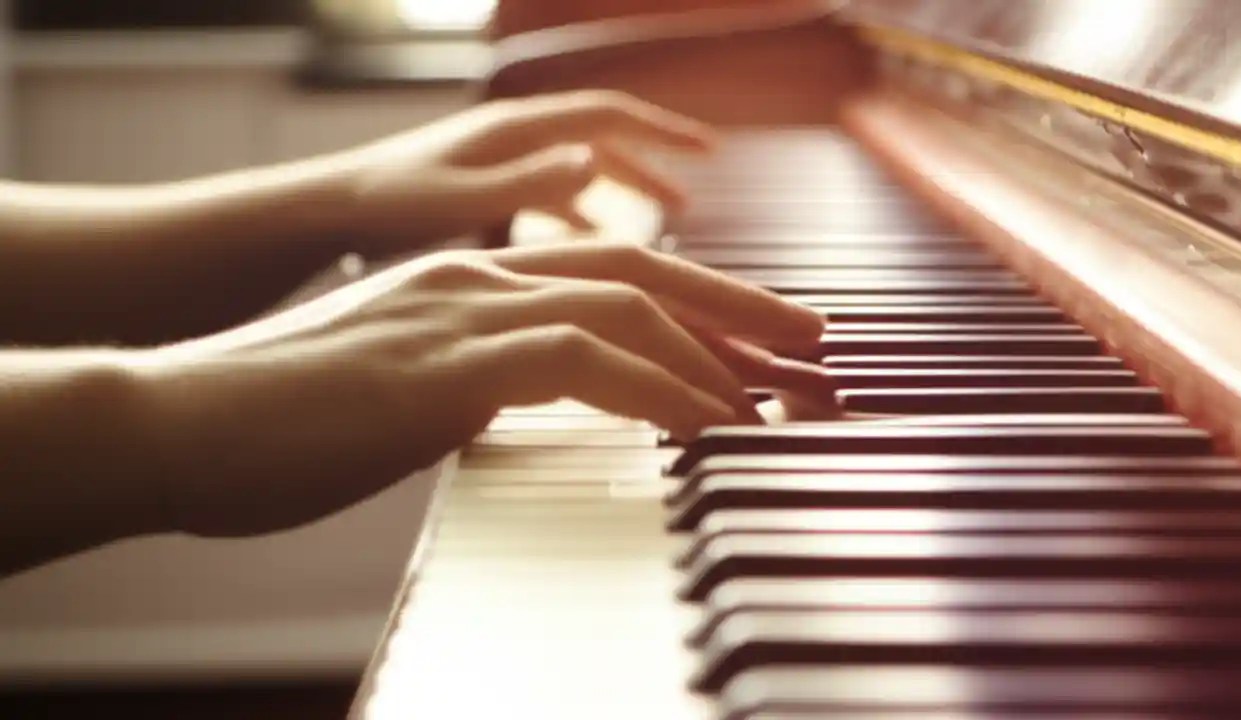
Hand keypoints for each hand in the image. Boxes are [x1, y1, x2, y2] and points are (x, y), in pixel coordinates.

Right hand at [128, 243, 829, 535]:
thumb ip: (470, 386)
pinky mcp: (446, 361)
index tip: (757, 341)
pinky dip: (658, 388)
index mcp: (470, 279)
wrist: (179, 422)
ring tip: (779, 394)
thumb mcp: (402, 393)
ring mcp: (462, 309)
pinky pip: (583, 360)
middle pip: (641, 270)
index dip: (696, 300)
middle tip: (812, 340)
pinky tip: (705, 421)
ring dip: (715, 351)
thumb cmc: (284, 420)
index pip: (610, 274)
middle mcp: (478, 276)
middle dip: (738, 304)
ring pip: (626, 305)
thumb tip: (523, 410)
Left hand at [327, 90, 715, 251]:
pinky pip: (550, 194)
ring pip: (579, 167)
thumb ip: (527, 185)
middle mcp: (513, 138)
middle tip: (697, 191)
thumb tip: (593, 164)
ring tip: (664, 218)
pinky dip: (583, 214)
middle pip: (602, 139)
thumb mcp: (459, 199)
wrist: (323, 212)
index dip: (663, 133)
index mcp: (515, 130)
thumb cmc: (384, 206)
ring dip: (624, 187)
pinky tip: (594, 247)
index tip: (710, 153)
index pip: (607, 117)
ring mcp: (499, 161)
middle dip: (654, 161)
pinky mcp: (483, 189)